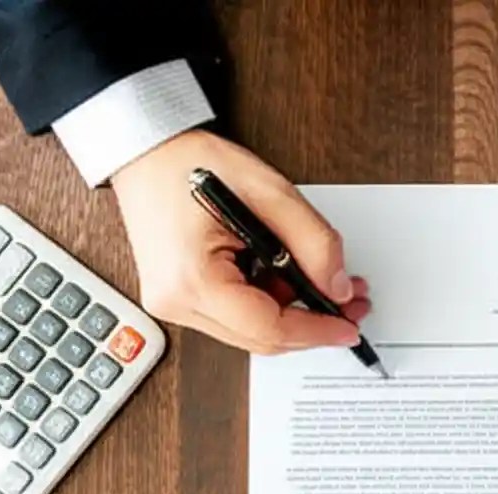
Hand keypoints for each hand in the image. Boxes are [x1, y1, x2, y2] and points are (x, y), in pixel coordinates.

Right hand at [111, 129, 370, 353]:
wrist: (147, 152)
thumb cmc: (192, 163)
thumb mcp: (270, 193)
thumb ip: (313, 243)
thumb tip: (338, 287)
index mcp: (193, 280)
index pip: (269, 328)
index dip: (317, 331)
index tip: (348, 328)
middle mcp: (177, 302)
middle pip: (261, 338)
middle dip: (311, 324)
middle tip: (350, 306)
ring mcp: (174, 304)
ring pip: (250, 331)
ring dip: (292, 313)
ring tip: (323, 282)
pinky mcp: (179, 298)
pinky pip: (235, 315)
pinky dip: (268, 302)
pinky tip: (288, 277)